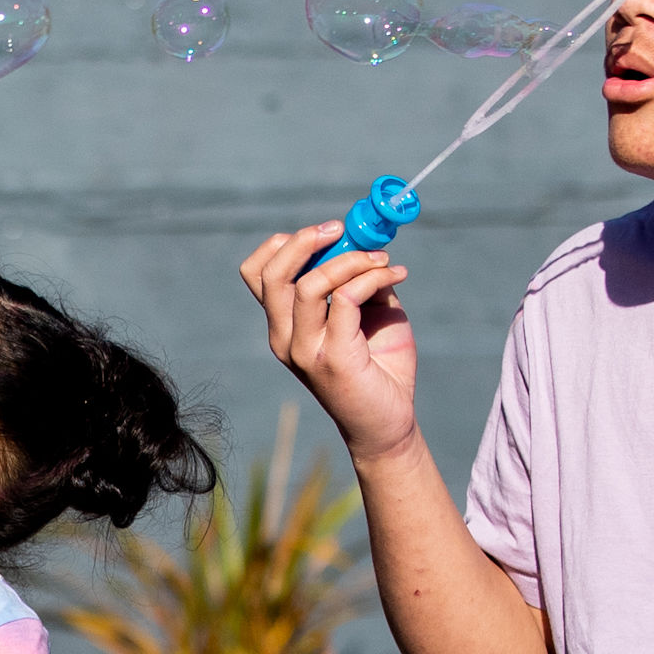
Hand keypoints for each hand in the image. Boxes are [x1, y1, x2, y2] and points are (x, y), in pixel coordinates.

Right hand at [238, 222, 422, 466]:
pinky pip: (347, 298)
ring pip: (309, 284)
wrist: (390, 424)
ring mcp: (305, 351)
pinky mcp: (333, 358)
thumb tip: (366, 242)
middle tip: (341, 230)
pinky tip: (396, 276)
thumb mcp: (367, 313)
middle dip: (306, 241)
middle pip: (272, 274)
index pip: (257, 274)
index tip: (325, 233)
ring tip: (382, 260)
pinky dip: (373, 277)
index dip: (285, 244)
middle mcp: (284, 338)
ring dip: (350, 260)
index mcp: (284, 326)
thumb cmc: (378, 368)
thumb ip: (358, 280)